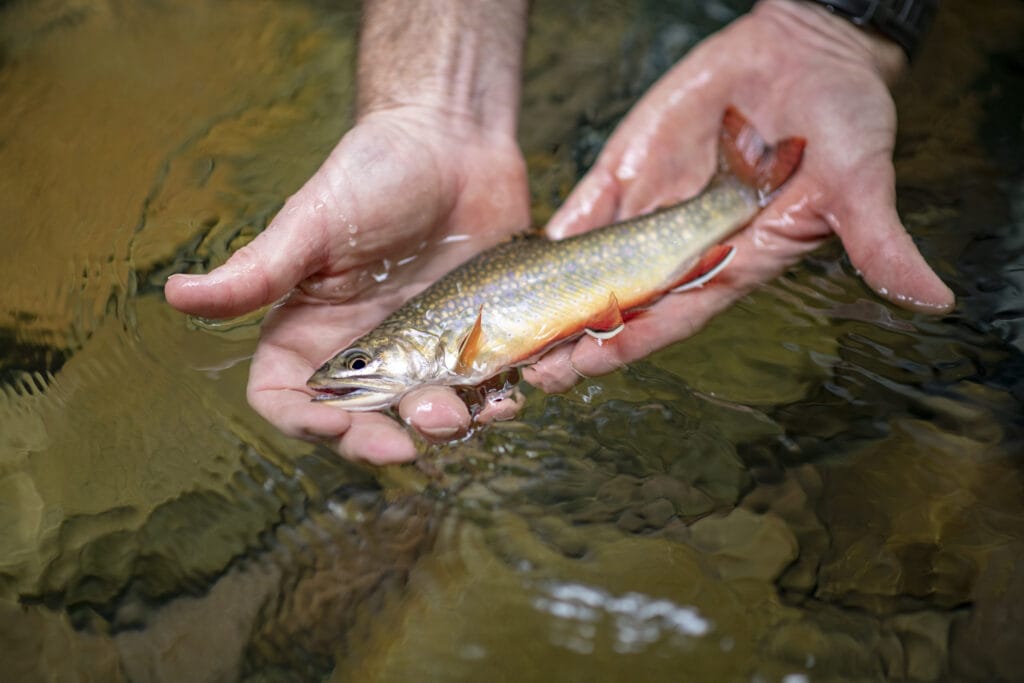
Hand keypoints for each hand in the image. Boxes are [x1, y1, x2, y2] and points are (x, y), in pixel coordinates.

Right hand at [166, 108, 528, 462]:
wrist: (452, 142)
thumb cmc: (374, 172)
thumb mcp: (314, 221)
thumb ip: (258, 269)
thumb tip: (175, 295)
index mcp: (310, 329)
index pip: (287, 397)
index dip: (306, 423)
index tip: (337, 424)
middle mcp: (363, 351)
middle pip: (361, 423)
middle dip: (388, 437)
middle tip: (424, 424)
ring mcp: (422, 350)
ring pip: (425, 416)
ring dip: (445, 426)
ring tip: (468, 412)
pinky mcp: (473, 340)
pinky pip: (481, 390)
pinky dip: (494, 404)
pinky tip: (510, 396)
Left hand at [523, 0, 954, 392]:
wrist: (806, 51)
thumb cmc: (842, 119)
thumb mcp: (860, 179)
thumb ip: (878, 238)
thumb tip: (932, 295)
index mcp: (730, 262)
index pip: (669, 317)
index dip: (623, 345)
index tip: (577, 370)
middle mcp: (680, 249)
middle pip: (617, 306)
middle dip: (571, 339)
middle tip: (522, 367)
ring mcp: (649, 211)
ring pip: (588, 269)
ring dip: (547, 301)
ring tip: (502, 332)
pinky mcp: (628, 172)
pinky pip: (582, 211)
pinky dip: (548, 240)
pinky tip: (510, 264)